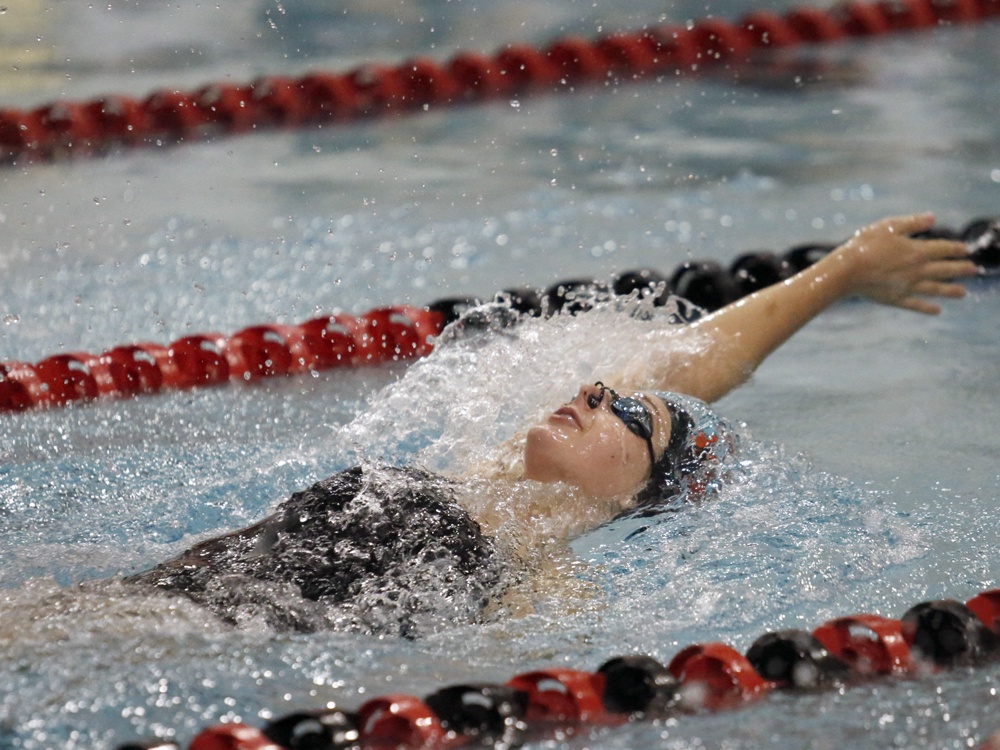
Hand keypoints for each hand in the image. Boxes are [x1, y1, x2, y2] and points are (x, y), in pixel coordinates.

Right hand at [838, 213, 978, 313]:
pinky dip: (928, 308)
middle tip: (974, 270)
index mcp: (916, 250)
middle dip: (961, 269)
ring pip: (935, 288)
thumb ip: (912, 223)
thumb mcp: (888, 226)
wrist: (847, 271)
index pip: (943, 249)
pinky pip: (916, 304)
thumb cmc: (865, 245)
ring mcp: (907, 286)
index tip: (967, 250)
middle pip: (944, 269)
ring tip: (964, 293)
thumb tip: (933, 217)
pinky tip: (937, 310)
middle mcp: (917, 269)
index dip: (957, 249)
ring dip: (951, 291)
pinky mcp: (896, 298)